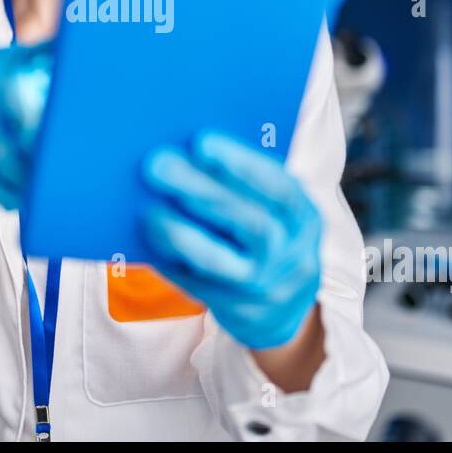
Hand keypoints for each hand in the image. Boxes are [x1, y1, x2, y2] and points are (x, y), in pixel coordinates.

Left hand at [140, 130, 322, 349]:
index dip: (242, 165)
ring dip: (179, 231)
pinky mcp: (234, 311)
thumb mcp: (275, 209)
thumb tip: (189, 151)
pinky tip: (148, 238)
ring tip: (148, 209)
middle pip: (249, 223)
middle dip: (200, 190)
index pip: (280, 189)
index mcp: (303, 218)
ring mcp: (264, 287)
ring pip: (219, 261)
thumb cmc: (268, 235)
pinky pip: (196, 284)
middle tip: (156, 165)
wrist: (284, 305)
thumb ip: (246, 183)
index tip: (201, 141)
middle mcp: (291, 255)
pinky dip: (171, 259)